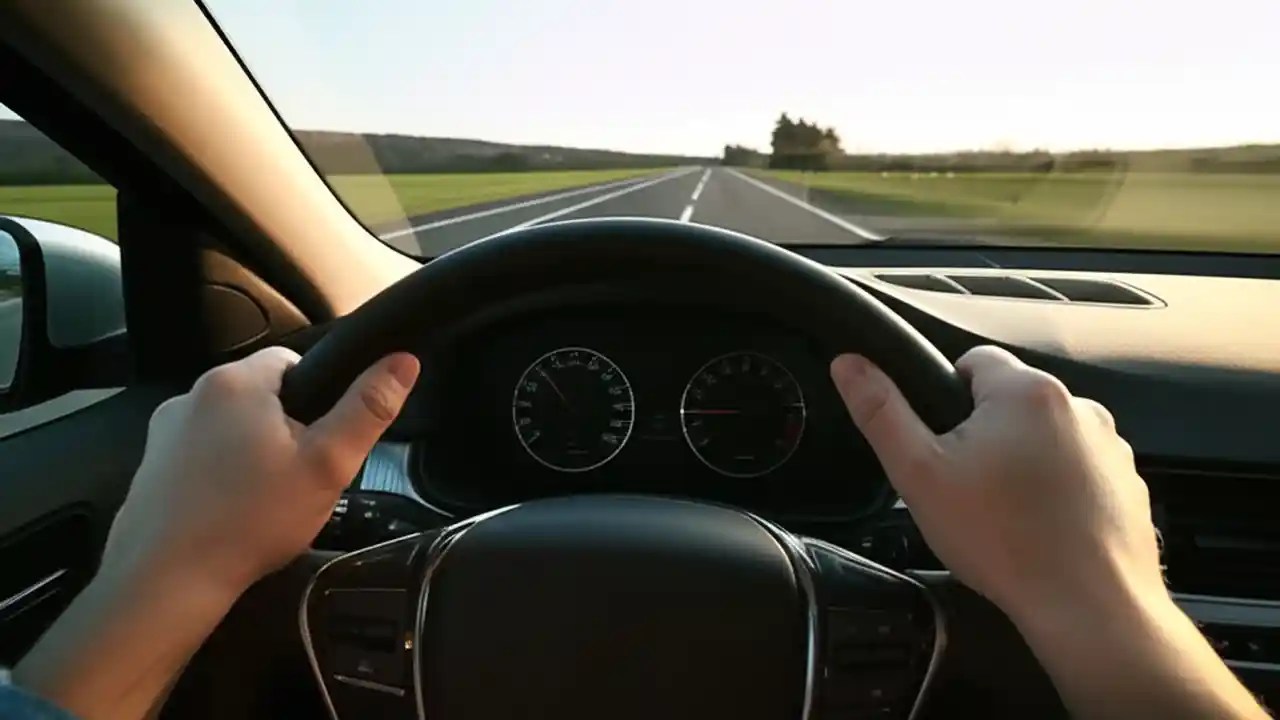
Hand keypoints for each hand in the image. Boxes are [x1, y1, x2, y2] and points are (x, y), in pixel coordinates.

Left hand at [102, 347, 420, 597]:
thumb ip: (367, 410)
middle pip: (260, 395)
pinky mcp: (149, 465)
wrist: (166, 580)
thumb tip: (404, 360)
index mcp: (236, 381)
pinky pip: (199, 453)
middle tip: (298, 478)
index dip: (317, 399)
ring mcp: (163, 430)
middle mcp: (192, 393)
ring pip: (229, 425)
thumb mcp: (327, 465)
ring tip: (263, 499)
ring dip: (249, 449)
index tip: (321, 443)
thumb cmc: (253, 519)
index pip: (292, 361)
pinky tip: (227, 511)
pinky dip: (217, 473)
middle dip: (284, 428)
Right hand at [829, 346, 1162, 625]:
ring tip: (1007, 514)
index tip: (943, 445)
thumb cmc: (1004, 541)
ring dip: (1025, 462)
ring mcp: (1110, 447)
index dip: (946, 398)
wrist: (1088, 607)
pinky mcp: (1127, 485)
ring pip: (1046, 438)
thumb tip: (850, 365)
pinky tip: (1042, 528)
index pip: (973, 360)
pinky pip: (1080, 472)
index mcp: (1025, 392)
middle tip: (967, 487)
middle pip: (1011, 402)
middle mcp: (1079, 407)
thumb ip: (880, 412)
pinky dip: (1060, 492)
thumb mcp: (919, 473)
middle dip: (986, 435)